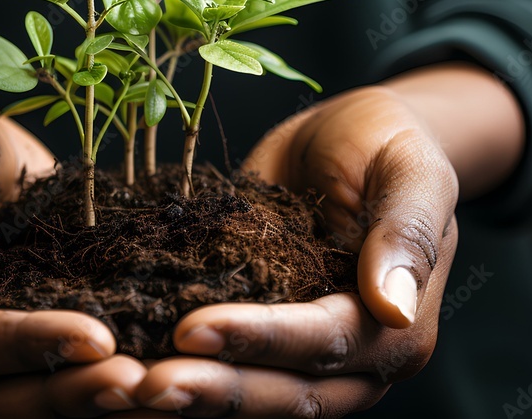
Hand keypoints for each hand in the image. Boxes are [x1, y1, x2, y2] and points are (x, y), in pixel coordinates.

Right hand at [0, 67, 145, 416]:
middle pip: (5, 396)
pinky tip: (163, 378)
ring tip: (164, 392)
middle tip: (143, 382)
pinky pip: (64, 378)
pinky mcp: (24, 352)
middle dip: (74, 392)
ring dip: (98, 402)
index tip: (97, 339)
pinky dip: (107, 380)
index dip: (30, 346)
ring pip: (38, 402)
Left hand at [129, 64, 523, 416]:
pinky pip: (221, 371)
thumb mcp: (409, 169)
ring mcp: (300, 358)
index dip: (261, 339)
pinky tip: (121, 374)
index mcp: (397, 326)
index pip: (325, 342)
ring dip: (189, 401)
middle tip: (145, 384)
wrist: (344, 139)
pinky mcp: (258, 341)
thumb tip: (395, 307)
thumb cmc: (384, 144)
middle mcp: (352, 360)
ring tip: (121, 390)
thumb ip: (406, 233)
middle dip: (214, 391)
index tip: (192, 328)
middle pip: (284, 392)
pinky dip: (178, 375)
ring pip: (250, 398)